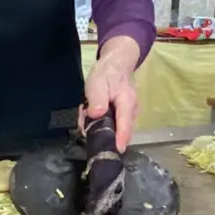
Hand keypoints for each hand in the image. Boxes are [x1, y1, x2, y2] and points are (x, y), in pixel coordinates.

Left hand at [83, 35, 139, 150]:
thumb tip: (96, 115)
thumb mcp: (98, 82)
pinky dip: (98, 123)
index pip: (125, 126)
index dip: (120, 140)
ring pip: (114, 129)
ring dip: (98, 128)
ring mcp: (127, 114)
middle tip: (84, 129)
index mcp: (127, 104)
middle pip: (120, 132)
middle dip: (103, 135)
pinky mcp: (121, 115)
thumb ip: (97, 99)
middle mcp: (130, 112)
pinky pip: (111, 124)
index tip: (116, 152)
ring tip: (83, 116)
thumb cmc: (107, 72)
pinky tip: (87, 114)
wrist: (116, 62)